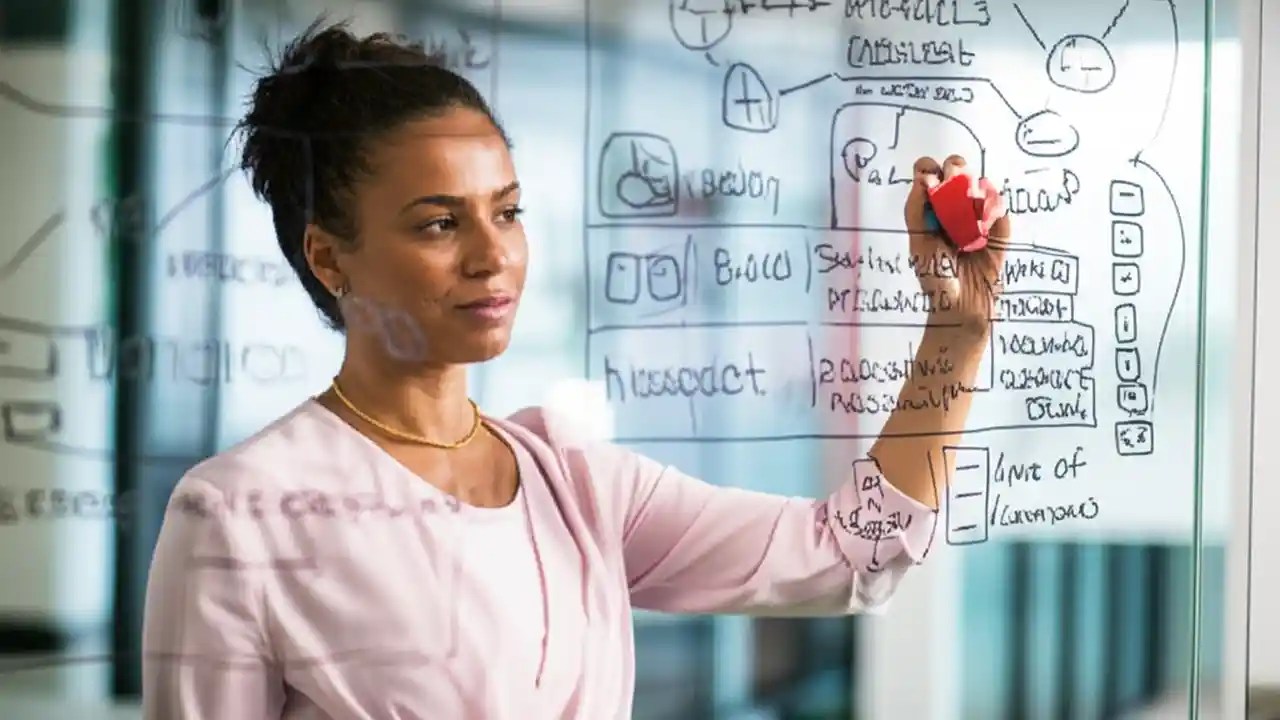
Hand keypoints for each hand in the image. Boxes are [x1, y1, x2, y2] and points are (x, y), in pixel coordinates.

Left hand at [903, 154, 1010, 336]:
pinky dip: (994, 215)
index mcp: (930, 209)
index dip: (930, 168)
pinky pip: (1000, 211)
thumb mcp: (919, 243)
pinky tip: (983, 233)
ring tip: (966, 220)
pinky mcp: (1001, 232)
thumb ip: (917, 210)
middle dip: (956, 169)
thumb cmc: (935, 278)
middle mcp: (954, 208)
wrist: (961, 309)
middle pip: (958, 169)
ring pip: (981, 185)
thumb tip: (924, 177)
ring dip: (974, 195)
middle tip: (954, 182)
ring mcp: (979, 218)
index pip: (930, 173)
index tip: (931, 177)